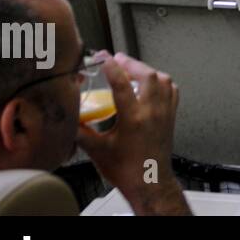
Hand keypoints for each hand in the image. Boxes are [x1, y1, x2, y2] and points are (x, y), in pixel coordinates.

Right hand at [76, 53, 190, 214]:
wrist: (149, 182)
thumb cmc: (125, 170)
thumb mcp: (96, 150)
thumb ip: (81, 131)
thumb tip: (68, 116)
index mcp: (133, 119)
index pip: (122, 84)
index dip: (112, 67)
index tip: (104, 57)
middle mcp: (152, 112)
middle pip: (148, 75)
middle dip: (132, 63)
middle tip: (117, 59)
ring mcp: (165, 113)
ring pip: (163, 80)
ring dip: (148, 70)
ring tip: (133, 69)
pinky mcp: (171, 117)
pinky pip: (172, 91)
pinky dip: (162, 82)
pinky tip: (152, 83)